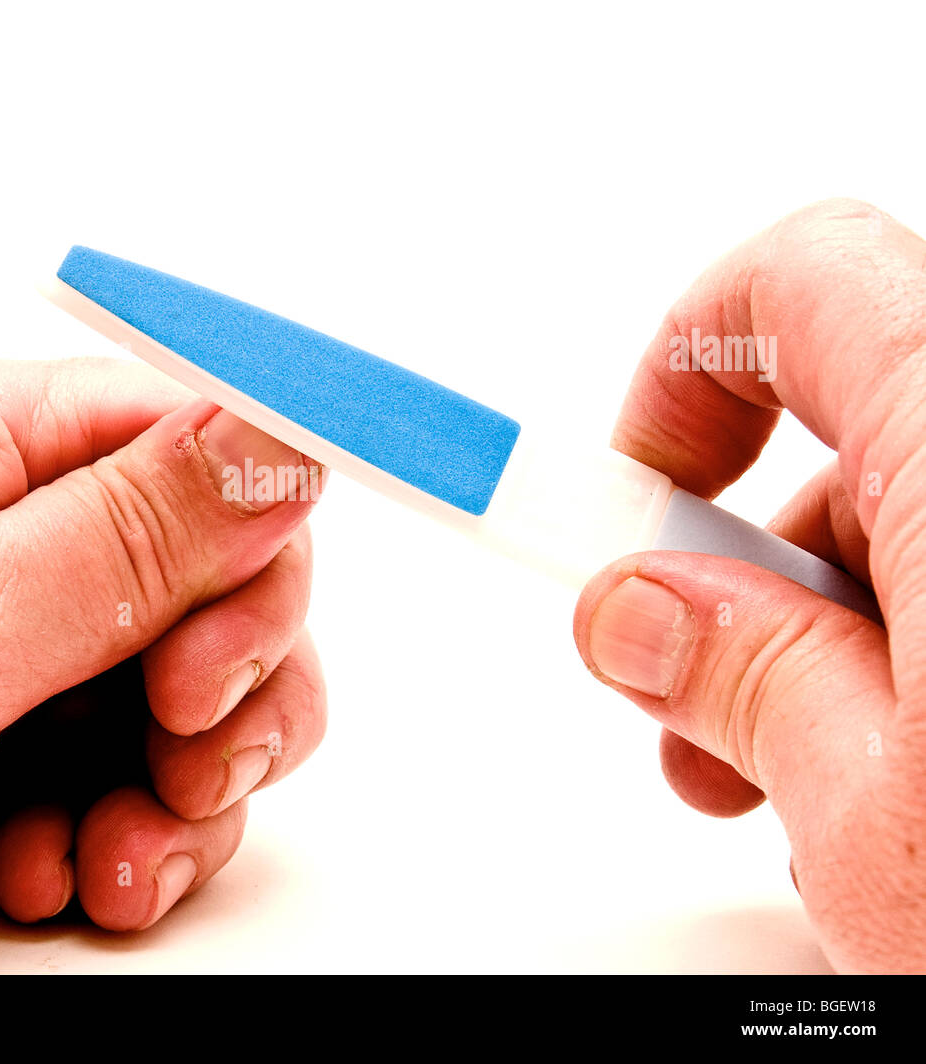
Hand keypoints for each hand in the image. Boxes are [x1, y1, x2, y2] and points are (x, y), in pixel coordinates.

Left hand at [0, 357, 325, 931]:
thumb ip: (136, 532)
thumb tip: (286, 441)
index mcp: (1, 444)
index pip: (210, 464)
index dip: (250, 581)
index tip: (202, 687)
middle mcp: (1, 520)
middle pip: (201, 591)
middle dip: (224, 708)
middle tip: (184, 784)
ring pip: (152, 689)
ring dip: (165, 791)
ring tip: (109, 866)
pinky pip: (80, 751)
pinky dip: (90, 819)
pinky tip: (44, 864)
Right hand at [573, 199, 925, 972]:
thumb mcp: (887, 814)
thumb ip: (735, 673)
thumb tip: (636, 610)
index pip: (796, 282)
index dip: (682, 367)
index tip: (636, 487)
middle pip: (862, 425)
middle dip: (747, 550)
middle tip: (686, 670)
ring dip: (835, 627)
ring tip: (788, 775)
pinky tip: (912, 789)